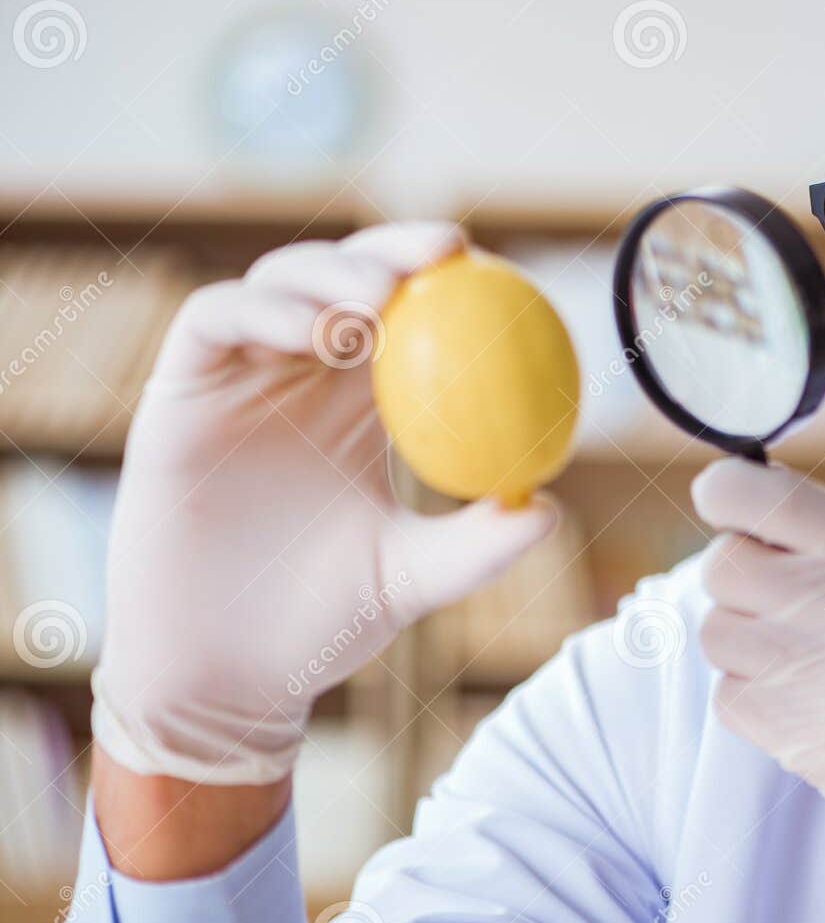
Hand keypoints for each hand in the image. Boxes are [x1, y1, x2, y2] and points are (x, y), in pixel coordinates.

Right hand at [92, 222, 558, 784]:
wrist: (226, 673)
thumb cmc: (323, 624)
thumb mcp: (413, 576)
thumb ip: (479, 545)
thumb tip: (550, 509)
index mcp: (361, 405)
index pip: (406, 316)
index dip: (442, 278)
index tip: (494, 266)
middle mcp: (300, 377)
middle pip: (343, 277)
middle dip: (391, 250)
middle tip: (444, 254)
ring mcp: (236, 380)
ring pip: (277, 285)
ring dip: (328, 276)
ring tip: (376, 301)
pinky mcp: (177, 393)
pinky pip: (212, 322)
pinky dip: (260, 310)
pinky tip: (310, 332)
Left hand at [691, 458, 824, 902]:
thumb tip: (749, 504)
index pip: (757, 498)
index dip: (722, 492)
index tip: (724, 504)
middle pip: (724, 566)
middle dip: (739, 575)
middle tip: (779, 595)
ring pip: (718, 632)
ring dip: (745, 640)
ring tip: (804, 656)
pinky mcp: (808, 743)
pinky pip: (730, 698)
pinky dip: (756, 699)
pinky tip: (811, 704)